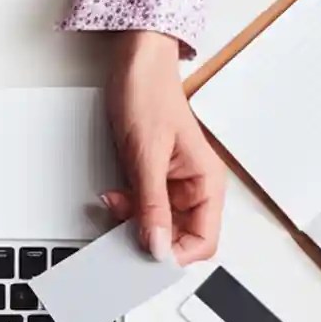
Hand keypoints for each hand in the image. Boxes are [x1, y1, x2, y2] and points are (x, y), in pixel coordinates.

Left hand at [103, 31, 225, 264]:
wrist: (133, 66)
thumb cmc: (150, 94)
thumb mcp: (147, 155)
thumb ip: (152, 205)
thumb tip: (157, 245)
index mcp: (206, 183)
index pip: (204, 240)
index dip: (177, 254)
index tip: (148, 256)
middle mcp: (192, 188)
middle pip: (177, 238)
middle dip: (149, 237)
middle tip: (123, 231)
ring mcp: (171, 186)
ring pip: (155, 226)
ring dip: (132, 221)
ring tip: (116, 202)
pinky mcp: (150, 180)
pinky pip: (139, 209)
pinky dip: (124, 209)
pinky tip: (114, 196)